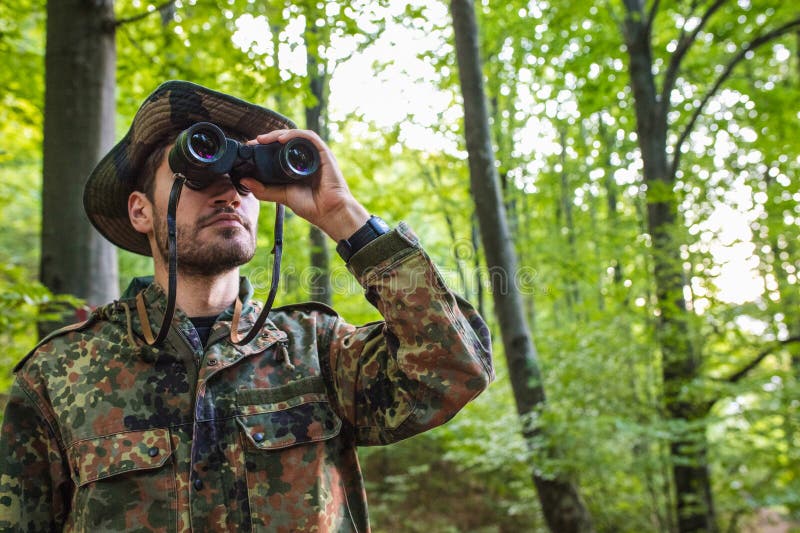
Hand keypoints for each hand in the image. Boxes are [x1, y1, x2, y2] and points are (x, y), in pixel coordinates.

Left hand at [239, 130, 369, 240]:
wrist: (329, 212)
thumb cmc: (311, 205)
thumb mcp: (282, 195)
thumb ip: (264, 190)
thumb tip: (244, 181)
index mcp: (297, 166)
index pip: (280, 149)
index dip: (265, 146)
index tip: (250, 148)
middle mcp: (306, 157)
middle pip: (287, 140)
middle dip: (269, 138)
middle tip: (254, 142)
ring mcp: (315, 154)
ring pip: (296, 136)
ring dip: (279, 134)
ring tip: (264, 139)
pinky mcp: (324, 153)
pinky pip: (308, 137)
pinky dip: (294, 135)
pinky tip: (281, 139)